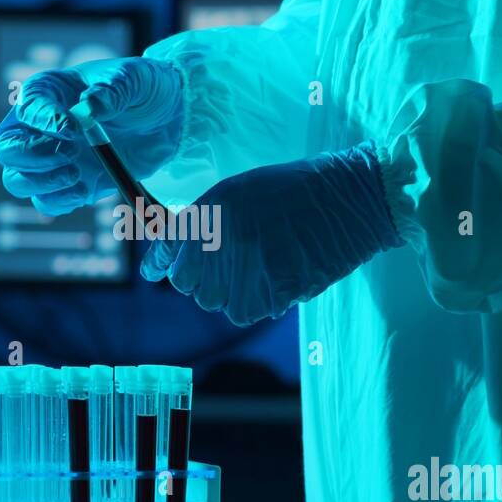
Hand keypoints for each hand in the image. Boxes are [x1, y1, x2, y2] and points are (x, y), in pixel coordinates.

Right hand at [0, 57, 183, 214]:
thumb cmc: (145, 89)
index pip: (28, 106)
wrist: (169, 120)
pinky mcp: (71, 184)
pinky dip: (60, 201)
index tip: (73, 129)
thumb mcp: (136, 78)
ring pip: (17, 180)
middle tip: (69, 155)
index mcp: (51, 92)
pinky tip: (83, 188)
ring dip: (41, 182)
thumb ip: (113, 88)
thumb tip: (90, 106)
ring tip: (76, 172)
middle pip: (7, 148)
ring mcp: (53, 159)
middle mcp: (42, 127)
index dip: (43, 121)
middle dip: (30, 157)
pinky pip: (46, 202)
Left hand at [140, 143, 403, 325]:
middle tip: (241, 259)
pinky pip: (248, 310)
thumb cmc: (295, 191)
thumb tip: (176, 256)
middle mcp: (216, 245)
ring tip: (268, 262)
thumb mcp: (239, 192)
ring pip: (219, 302)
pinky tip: (281, 276)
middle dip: (208, 277)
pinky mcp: (267, 295)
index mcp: (207, 215)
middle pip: (190, 285)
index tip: (153, 272)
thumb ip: (205, 221)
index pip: (167, 251)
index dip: (160, 263)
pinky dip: (262, 300)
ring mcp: (240, 273)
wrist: (348, 200)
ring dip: (237, 290)